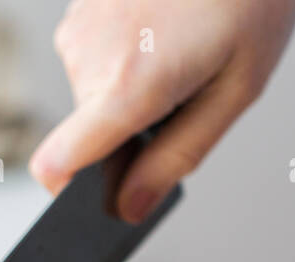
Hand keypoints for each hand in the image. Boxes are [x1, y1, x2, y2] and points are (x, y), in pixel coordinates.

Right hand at [30, 0, 294, 221]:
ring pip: (95, 93)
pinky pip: (97, 56)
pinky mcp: (80, 8)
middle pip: (91, 132)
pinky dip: (129, 53)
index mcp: (126, 87)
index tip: (97, 198)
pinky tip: (168, 22)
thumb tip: (130, 208)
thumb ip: (177, 157)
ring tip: (185, 44)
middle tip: (189, 90)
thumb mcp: (236, 90)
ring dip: (134, 86)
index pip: (57, 165)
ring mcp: (78, 27)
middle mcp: (87, 58)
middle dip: (133, 127)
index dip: (69, 194)